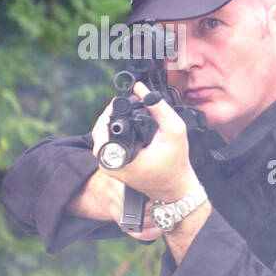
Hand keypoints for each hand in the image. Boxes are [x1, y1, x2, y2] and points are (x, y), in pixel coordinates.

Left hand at [97, 82, 198, 203]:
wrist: (176, 188)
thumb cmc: (176, 163)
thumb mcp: (174, 131)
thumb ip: (159, 108)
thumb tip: (140, 88)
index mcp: (119, 159)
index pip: (102, 128)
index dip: (110, 111)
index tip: (122, 102)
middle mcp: (110, 166)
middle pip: (100, 132)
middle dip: (112, 115)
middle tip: (127, 106)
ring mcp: (110, 168)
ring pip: (103, 138)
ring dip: (114, 124)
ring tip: (129, 114)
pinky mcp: (114, 168)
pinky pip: (109, 146)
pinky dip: (117, 134)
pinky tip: (130, 127)